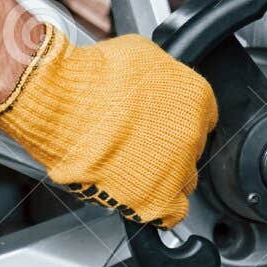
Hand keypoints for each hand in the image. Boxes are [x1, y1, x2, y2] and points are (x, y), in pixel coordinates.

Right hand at [0, 27, 217, 226]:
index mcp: (196, 98)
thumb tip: (154, 80)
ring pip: (183, 180)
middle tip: (141, 141)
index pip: (201, 116)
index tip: (163, 122)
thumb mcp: (139, 53)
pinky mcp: (154, 199)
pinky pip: (171, 212)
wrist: (65, 105)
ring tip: (134, 167)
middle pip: (190, 149)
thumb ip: (159, 74)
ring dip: (164, 175)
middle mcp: (191, 135)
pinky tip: (143, 194)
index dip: (177, 120)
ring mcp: (175, 169)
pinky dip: (160, 207)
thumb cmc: (92, 78)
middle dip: (169, 147)